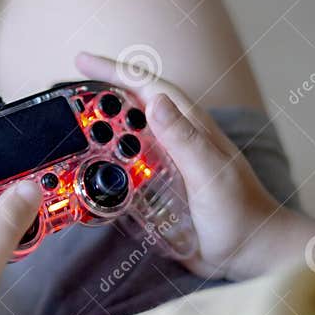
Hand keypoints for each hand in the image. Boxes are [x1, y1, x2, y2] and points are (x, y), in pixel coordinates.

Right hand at [76, 52, 285, 279]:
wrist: (252, 253)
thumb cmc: (240, 213)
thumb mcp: (210, 173)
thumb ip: (184, 138)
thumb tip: (153, 100)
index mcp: (189, 127)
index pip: (147, 86)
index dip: (114, 70)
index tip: (80, 61)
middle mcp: (175, 140)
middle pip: (130, 109)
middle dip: (97, 101)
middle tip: (62, 104)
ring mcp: (167, 164)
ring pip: (124, 139)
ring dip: (97, 134)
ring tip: (66, 138)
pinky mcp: (160, 190)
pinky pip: (126, 170)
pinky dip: (105, 167)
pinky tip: (87, 176)